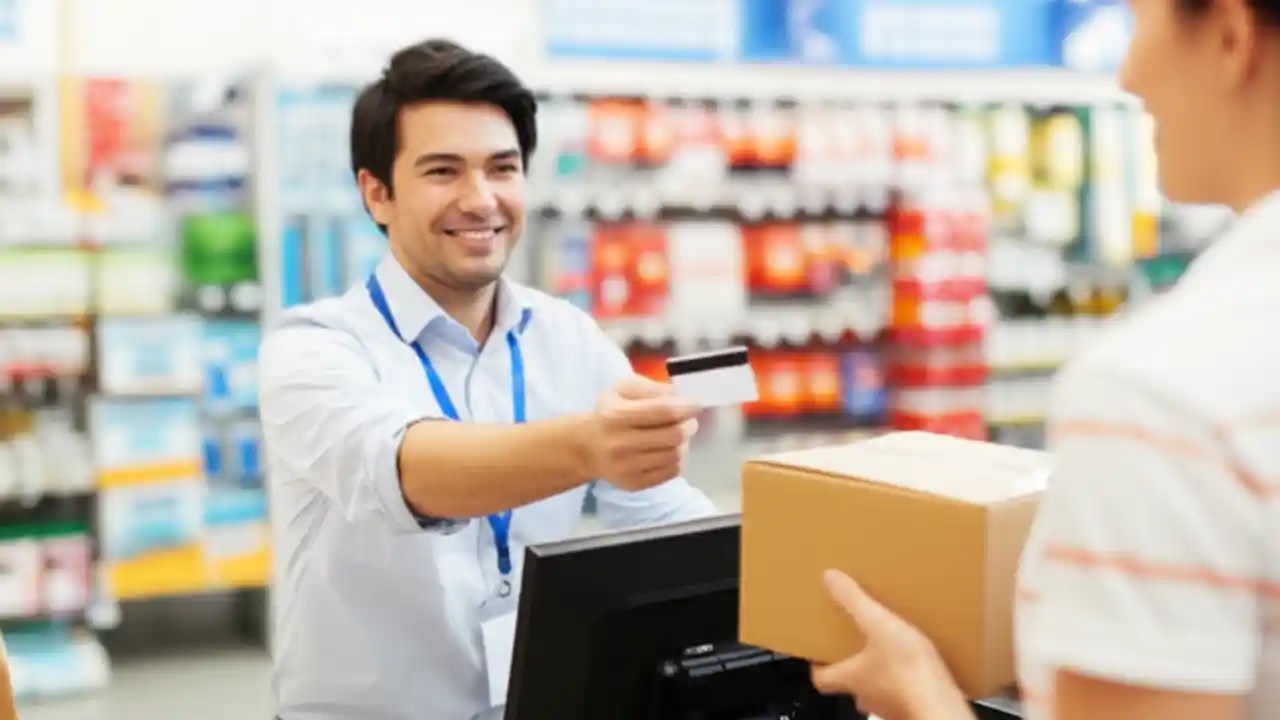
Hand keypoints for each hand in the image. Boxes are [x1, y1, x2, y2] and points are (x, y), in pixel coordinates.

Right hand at [588, 375, 700, 491]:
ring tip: (678, 435)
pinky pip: (672, 472)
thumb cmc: (609, 414)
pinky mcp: (635, 484)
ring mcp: (628, 468)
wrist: (586, 448)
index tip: (695, 404)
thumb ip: (651, 388)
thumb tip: (678, 396)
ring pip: (676, 455)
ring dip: (685, 443)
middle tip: (689, 420)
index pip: (664, 411)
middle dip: (689, 425)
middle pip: (674, 435)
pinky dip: (678, 459)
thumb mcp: (622, 390)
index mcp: (617, 416)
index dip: (686, 407)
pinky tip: (670, 450)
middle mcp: (621, 444)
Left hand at [811, 570, 969, 719]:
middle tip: (860, 643)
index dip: (819, 664)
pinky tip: (919, 668)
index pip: (822, 678)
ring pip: (877, 688)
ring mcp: (890, 706)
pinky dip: (906, 682)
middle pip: (850, 682)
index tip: (821, 651)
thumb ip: (854, 601)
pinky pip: (904, 694)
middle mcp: (866, 696)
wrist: (941, 704)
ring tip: (893, 649)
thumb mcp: (878, 625)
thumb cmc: (908, 671)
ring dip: (881, 672)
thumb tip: (829, 579)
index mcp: (851, 677)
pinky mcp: (912, 709)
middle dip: (854, 663)